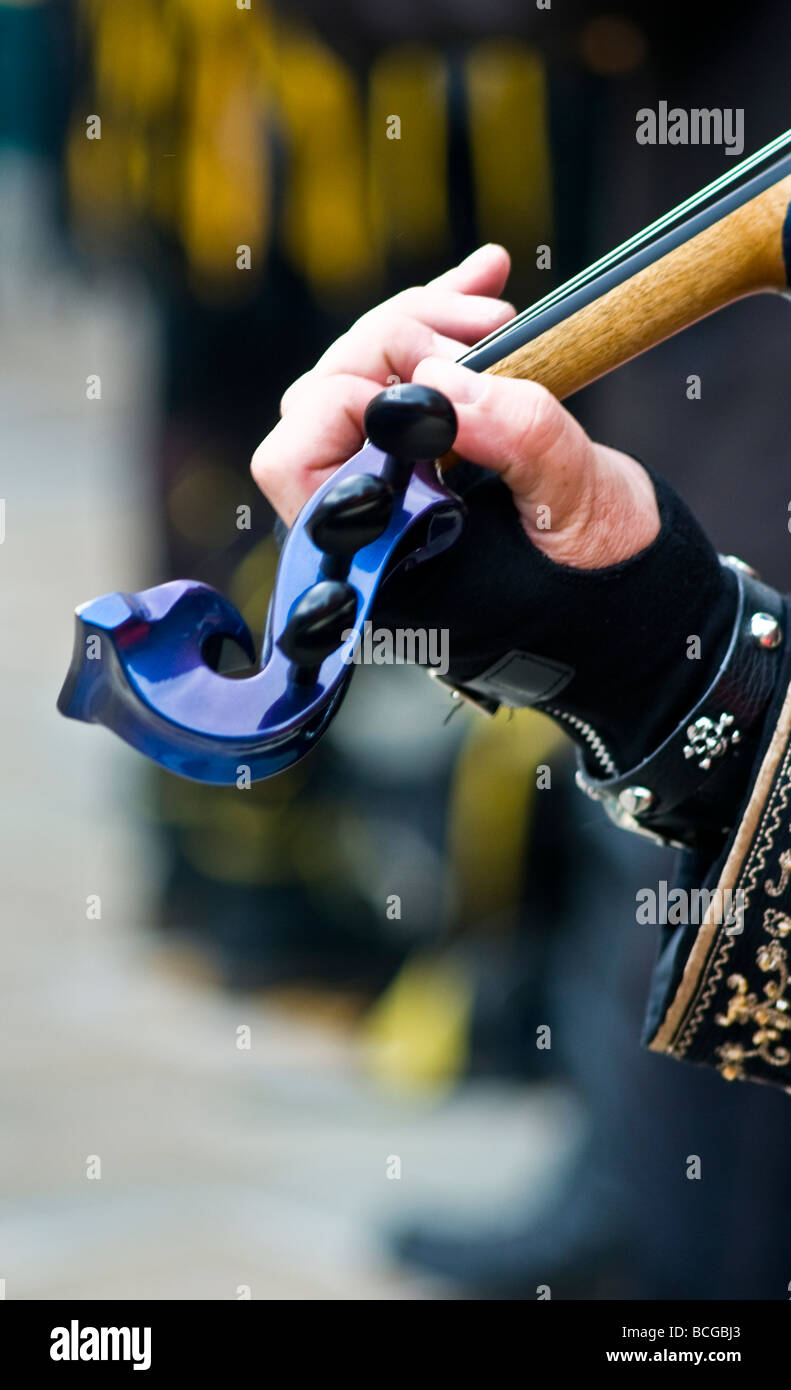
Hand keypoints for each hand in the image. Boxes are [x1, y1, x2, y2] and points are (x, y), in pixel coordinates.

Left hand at [251, 244, 659, 567]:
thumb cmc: (595, 573)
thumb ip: (515, 442)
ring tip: (500, 315)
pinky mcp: (421, 441)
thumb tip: (438, 379)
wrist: (627, 584)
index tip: (431, 389)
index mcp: (380, 556)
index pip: (294, 461)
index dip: (343, 405)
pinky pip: (403, 365)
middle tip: (485, 335)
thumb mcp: (573, 507)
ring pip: (357, 369)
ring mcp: (388, 474)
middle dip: (395, 343)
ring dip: (425, 322)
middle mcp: (368, 517)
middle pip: (320, 398)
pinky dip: (443, 316)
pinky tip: (488, 278)